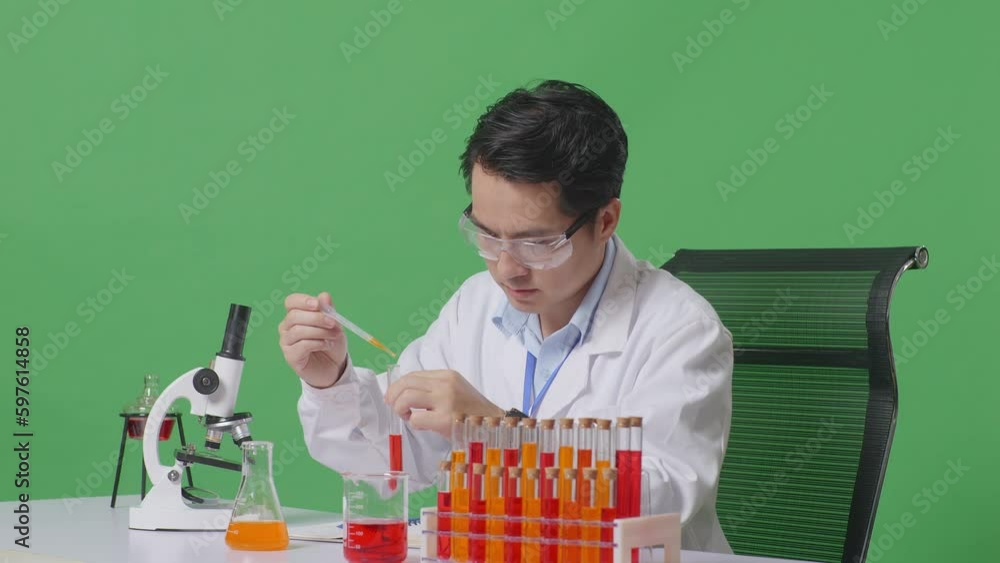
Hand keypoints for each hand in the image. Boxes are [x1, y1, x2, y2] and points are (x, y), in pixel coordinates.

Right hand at [279, 292, 348, 388]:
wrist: (335, 368)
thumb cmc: (331, 343)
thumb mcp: (334, 325)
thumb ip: (328, 311)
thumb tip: (324, 296)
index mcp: (296, 315)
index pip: (291, 302)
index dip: (302, 301)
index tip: (317, 304)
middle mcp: (287, 327)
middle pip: (294, 316)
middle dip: (317, 318)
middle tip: (333, 323)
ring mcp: (286, 342)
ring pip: (298, 330)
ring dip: (320, 332)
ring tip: (333, 336)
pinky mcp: (290, 356)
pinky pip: (301, 345)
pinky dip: (317, 343)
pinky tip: (326, 345)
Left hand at [384, 369, 503, 436]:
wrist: (494, 426)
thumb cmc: (472, 412)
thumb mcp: (455, 391)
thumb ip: (434, 388)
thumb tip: (404, 394)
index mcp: (448, 375)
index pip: (413, 375)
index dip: (398, 386)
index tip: (393, 397)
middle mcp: (446, 384)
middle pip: (406, 383)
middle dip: (393, 396)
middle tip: (394, 408)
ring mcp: (446, 401)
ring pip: (407, 397)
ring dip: (401, 409)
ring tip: (408, 417)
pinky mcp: (445, 419)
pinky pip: (416, 418)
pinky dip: (414, 423)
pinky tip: (422, 425)